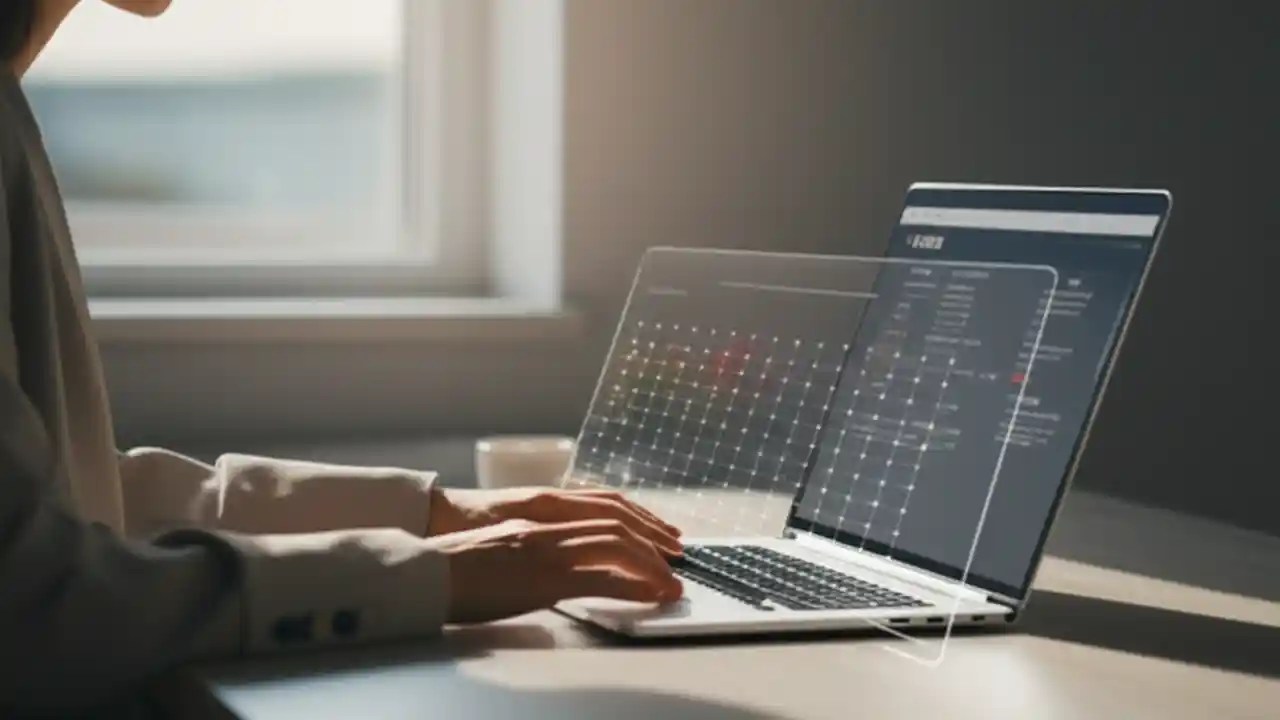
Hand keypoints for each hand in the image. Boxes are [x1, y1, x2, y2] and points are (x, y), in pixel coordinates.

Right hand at [434, 518, 684, 623]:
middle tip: (677, 555)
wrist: (423, 570)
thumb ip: (533, 541)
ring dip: (651, 563)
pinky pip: (600, 579)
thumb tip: (557, 558)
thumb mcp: (502, 540)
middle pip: (616, 521)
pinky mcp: (542, 579)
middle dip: (653, 538)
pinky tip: (650, 596)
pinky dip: (632, 587)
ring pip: (615, 545)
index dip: (638, 516)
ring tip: (670, 580)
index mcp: (538, 511)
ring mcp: (546, 549)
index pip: (603, 504)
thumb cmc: (454, 561)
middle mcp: (547, 523)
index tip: (660, 531)